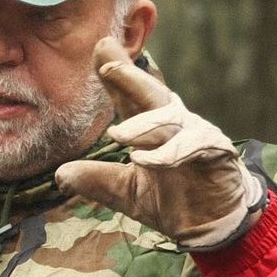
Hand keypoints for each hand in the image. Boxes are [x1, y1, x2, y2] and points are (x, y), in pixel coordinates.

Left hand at [55, 37, 264, 250]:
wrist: (209, 228)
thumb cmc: (172, 201)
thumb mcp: (125, 191)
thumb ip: (96, 180)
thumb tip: (60, 174)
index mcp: (152, 126)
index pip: (130, 96)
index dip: (115, 74)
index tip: (99, 49)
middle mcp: (174, 123)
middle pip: (150, 94)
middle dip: (129, 76)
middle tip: (106, 63)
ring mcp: (196, 134)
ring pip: (170, 119)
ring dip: (144, 125)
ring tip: (116, 134)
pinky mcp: (216, 151)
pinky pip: (193, 146)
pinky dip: (168, 153)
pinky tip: (143, 160)